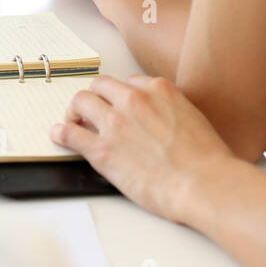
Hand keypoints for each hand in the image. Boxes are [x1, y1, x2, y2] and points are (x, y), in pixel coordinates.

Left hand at [49, 73, 234, 223]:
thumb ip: (169, 109)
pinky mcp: (103, 150)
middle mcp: (133, 99)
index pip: (127, 82)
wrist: (204, 183)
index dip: (120, 96)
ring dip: (75, 111)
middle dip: (95, 97)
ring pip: (81, 101)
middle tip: (91, 111)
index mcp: (157, 88)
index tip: (118, 105)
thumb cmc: (207, 158)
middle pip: (100, 86)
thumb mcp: (192, 117)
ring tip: (74, 121)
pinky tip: (58, 135)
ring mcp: (115, 123)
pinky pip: (71, 133)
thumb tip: (158, 117)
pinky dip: (61, 132)